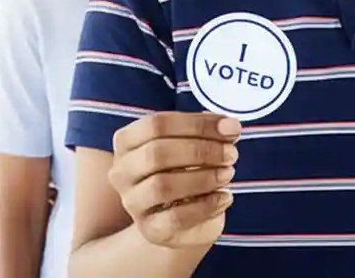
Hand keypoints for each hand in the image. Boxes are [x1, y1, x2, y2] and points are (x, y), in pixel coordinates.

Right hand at [108, 111, 239, 248]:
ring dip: (202, 177)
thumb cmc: (184, 172)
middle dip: (201, 150)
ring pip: (162, 185)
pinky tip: (225, 197)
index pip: (156, 124)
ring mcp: (132, 202)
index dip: (197, 124)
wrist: (181, 221)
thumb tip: (229, 126)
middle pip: (157, 153)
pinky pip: (176, 217)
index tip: (230, 128)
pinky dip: (206, 205)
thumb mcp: (192, 145)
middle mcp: (122, 171)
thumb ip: (206, 132)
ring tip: (227, 173)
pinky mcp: (150, 229)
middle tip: (231, 154)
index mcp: (127, 141)